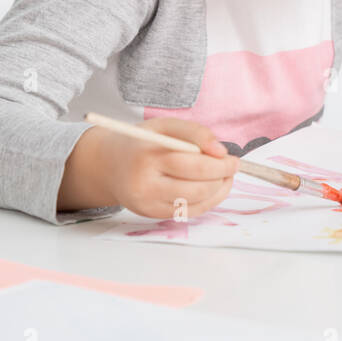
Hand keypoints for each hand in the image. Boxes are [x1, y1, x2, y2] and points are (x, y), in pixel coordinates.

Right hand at [93, 117, 240, 218]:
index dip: (219, 164)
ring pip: (195, 202)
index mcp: (146, 157)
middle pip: (196, 187)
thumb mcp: (164, 126)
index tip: (232, 157)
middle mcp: (144, 184)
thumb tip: (221, 151)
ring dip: (218, 190)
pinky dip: (207, 201)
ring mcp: (147, 203)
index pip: (191, 164)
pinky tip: (213, 188)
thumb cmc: (142, 143)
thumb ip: (194, 132)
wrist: (109, 165)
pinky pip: (188, 212)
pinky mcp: (151, 214)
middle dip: (222, 177)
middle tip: (232, 167)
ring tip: (224, 176)